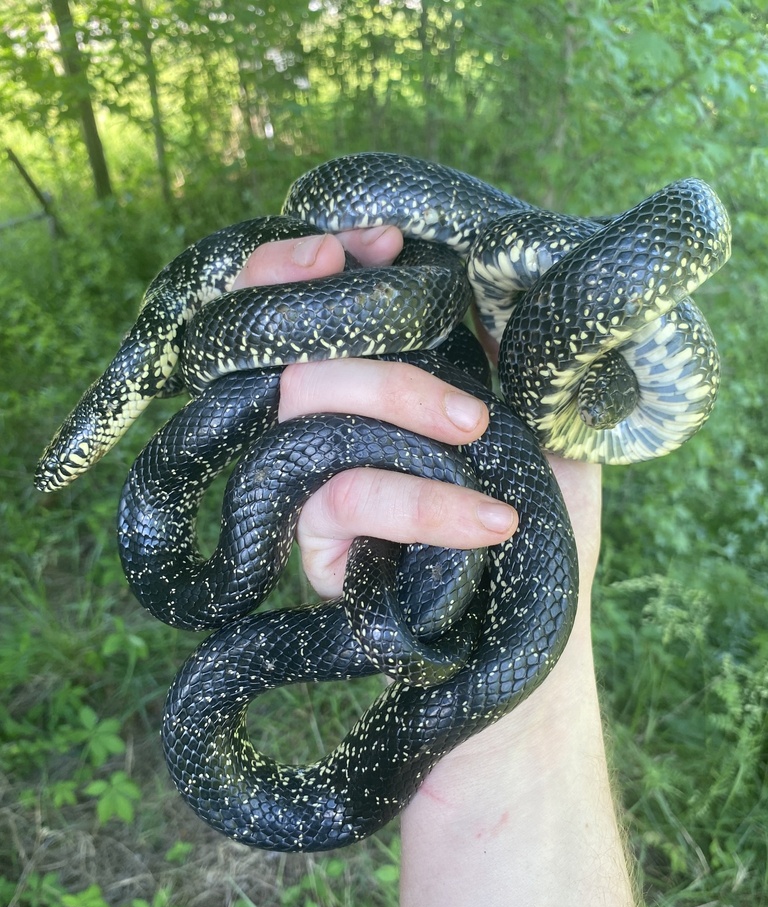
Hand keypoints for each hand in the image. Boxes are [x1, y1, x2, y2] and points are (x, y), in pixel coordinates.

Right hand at [232, 227, 518, 597]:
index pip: (300, 307)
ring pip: (306, 402)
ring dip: (402, 404)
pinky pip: (343, 493)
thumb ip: (506, 346)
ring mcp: (310, 479)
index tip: (385, 242)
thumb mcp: (539, 415)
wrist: (539, 619)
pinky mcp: (314, 542)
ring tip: (483, 440)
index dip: (311, 262)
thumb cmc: (542, 514)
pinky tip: (492, 521)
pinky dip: (421, 501)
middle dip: (380, 352)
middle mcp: (325, 423)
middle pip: (297, 349)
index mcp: (369, 384)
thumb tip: (490, 266)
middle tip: (472, 406)